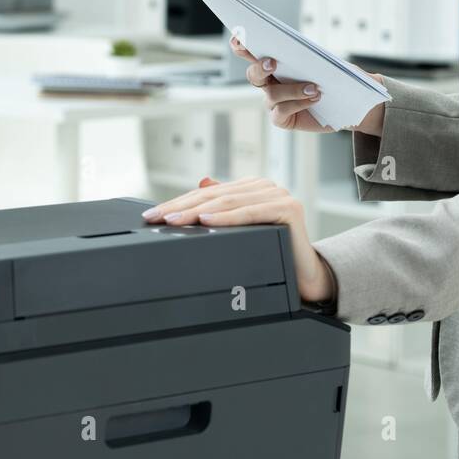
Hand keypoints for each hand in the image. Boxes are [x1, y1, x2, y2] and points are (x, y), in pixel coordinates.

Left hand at [142, 176, 335, 303]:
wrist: (304, 276)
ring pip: (229, 202)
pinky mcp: (289, 209)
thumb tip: (202, 182)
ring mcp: (279, 195)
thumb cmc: (272, 254)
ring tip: (174, 220)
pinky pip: (251, 213)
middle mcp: (266, 187)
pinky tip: (206, 221)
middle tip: (157, 218)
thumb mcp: (242, 229)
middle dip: (182, 207)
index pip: (209, 192)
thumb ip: (225, 206)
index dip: (180, 202)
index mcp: (253, 188)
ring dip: (198, 211)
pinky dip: (226, 218)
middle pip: (215, 195)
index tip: (154, 214)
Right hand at [229, 36, 385, 136]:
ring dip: (292, 89)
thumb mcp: (330, 62)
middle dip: (259, 67)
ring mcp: (273, 102)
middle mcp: (269, 82)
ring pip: (271, 94)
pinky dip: (298, 103)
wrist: (347, 105)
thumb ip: (316, 55)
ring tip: (314, 87)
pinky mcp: (281, 119)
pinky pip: (281, 111)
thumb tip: (307, 52)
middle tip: (272, 62)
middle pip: (253, 74)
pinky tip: (314, 99)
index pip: (252, 52)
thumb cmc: (336, 79)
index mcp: (274, 63)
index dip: (241, 45)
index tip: (239, 38)